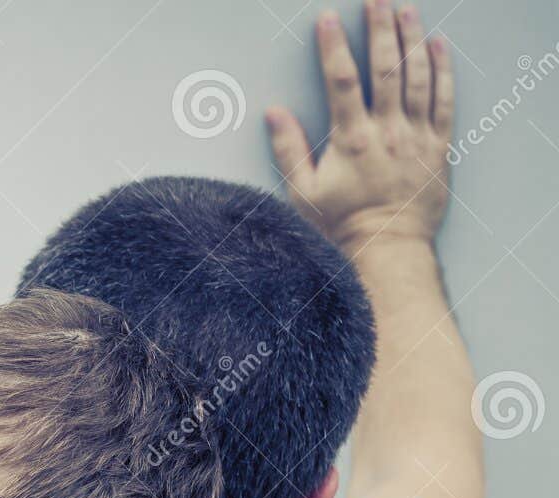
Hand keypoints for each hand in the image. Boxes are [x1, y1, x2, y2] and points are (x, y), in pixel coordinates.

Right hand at [266, 2, 453, 255]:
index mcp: (352, 139)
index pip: (342, 81)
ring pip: (418, 76)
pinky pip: (445, 99)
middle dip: (380, 27)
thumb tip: (274, 113)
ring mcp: (416, 135)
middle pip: (386, 67)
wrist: (387, 251)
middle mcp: (388, 130)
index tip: (328, 19)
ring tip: (406, 10)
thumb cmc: (340, 227)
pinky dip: (443, 69)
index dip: (334, 46)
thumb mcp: (302, 194)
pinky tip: (437, 45)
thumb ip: (288, 151)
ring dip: (411, 38)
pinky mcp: (438, 145)